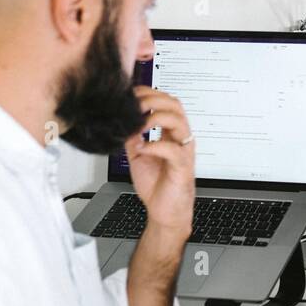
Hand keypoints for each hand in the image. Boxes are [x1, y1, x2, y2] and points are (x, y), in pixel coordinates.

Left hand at [123, 87, 194, 239]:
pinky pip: (173, 150)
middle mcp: (181, 139)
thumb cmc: (157, 185)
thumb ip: (133, 137)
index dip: (150, 93)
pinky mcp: (182, 167)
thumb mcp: (137, 155)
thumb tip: (121, 122)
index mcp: (172, 133)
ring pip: (179, 122)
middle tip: (135, 105)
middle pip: (175, 105)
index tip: (132, 94)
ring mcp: (183, 151)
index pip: (167, 102)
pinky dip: (155, 145)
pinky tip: (142, 149)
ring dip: (156, 118)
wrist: (164, 212)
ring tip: (139, 125)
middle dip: (153, 100)